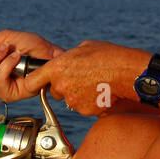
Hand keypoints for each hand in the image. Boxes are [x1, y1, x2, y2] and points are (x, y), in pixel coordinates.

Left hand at [27, 41, 151, 114]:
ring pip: (71, 100)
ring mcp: (73, 100)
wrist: (127, 72)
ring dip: (79, 94)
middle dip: (65, 87)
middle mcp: (62, 86)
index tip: (37, 82)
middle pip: (55, 91)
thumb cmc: (108, 56)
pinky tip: (101, 91)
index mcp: (57, 68)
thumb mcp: (84, 48)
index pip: (32, 80)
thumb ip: (69, 57)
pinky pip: (84, 107)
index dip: (35, 81)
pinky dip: (91, 102)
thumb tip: (67, 61)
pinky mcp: (85, 110)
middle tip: (82, 78)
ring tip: (96, 83)